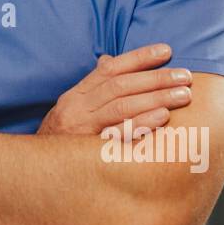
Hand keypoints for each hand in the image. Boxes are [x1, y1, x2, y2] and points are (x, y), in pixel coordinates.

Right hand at [37, 44, 191, 138]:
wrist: (38, 174)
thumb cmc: (62, 139)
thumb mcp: (73, 109)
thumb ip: (93, 87)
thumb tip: (108, 59)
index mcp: (77, 95)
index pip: (110, 69)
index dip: (139, 58)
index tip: (166, 50)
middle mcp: (77, 108)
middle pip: (120, 86)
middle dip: (155, 78)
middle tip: (185, 76)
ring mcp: (81, 130)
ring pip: (121, 107)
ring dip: (155, 98)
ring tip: (183, 95)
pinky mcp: (88, 152)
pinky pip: (117, 135)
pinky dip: (140, 125)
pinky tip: (162, 118)